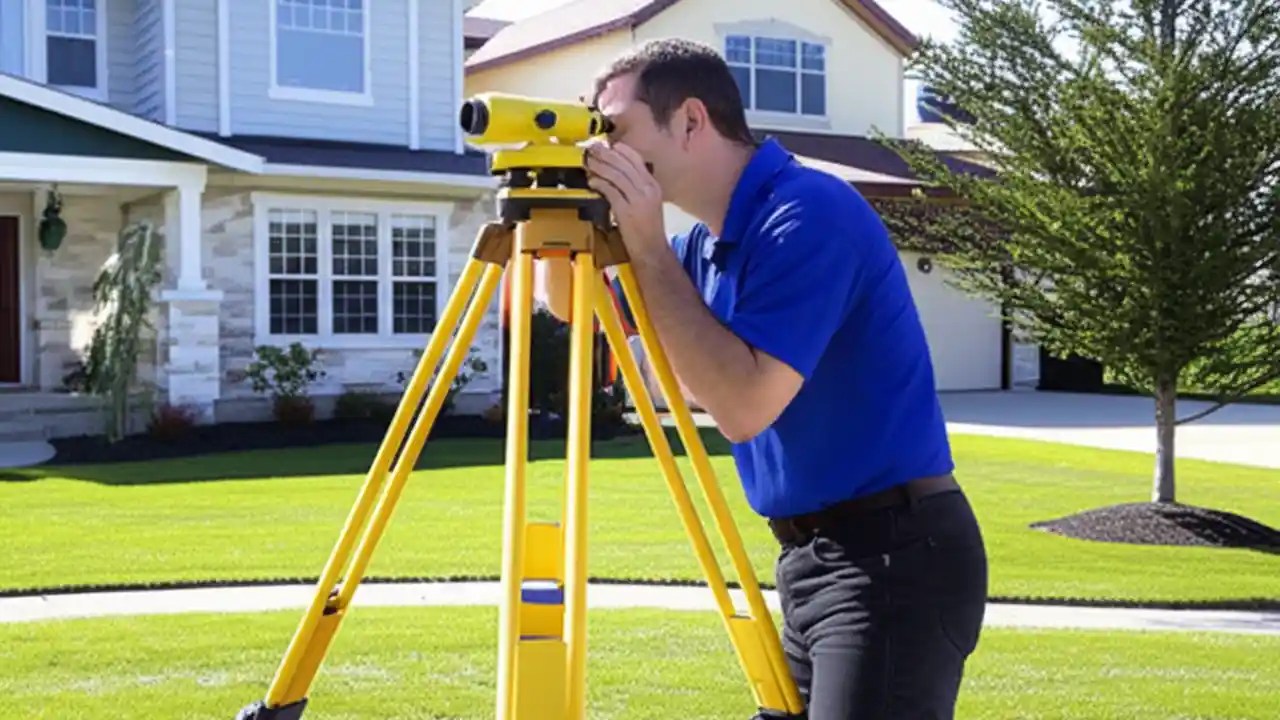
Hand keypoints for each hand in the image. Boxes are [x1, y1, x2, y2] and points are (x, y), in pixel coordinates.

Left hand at [585, 141, 666, 257]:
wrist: (652, 251)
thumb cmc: (647, 229)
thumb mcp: (647, 202)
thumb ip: (636, 187)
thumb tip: (616, 173)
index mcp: (653, 185)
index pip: (635, 159)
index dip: (618, 150)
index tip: (605, 145)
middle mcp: (648, 189)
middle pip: (624, 164)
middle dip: (605, 154)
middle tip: (591, 149)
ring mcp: (638, 200)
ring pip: (616, 175)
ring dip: (599, 166)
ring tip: (588, 161)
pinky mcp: (627, 211)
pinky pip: (611, 191)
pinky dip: (600, 184)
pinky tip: (592, 181)